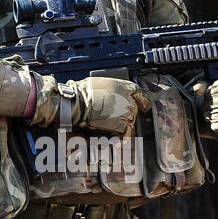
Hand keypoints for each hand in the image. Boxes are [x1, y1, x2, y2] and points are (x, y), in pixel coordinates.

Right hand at [31, 74, 149, 134]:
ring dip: (120, 124)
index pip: (139, 93)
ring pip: (129, 121)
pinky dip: (119, 134)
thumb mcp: (99, 83)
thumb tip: (115, 94)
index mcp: (122, 86)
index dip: (142, 100)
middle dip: (124, 113)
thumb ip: (113, 89)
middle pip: (133, 109)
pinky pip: (125, 132)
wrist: (75, 104)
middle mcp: (127, 98)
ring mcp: (126, 112)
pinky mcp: (121, 125)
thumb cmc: (81, 93)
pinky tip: (111, 133)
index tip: (143, 104)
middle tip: (110, 115)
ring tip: (106, 123)